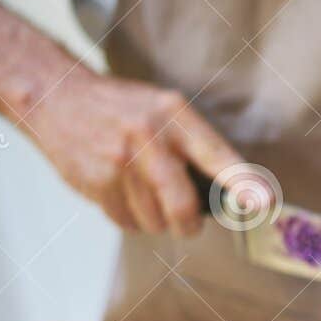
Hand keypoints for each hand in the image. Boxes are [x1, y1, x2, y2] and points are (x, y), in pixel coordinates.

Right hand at [22, 69, 242, 235]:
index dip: (243, 183)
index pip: (217, 155)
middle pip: (182, 206)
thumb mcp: (164, 109)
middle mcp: (148, 137)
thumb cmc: (122, 108)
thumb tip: (230, 195)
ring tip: (141, 190)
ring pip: (154, 221)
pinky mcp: (96, 182)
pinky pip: (127, 223)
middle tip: (188, 224)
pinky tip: (120, 191)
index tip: (264, 203)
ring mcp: (119, 162)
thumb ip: (194, 145)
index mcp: (174, 116)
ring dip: (154, 219)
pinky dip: (130, 217)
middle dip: (188, 224)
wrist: (56, 96)